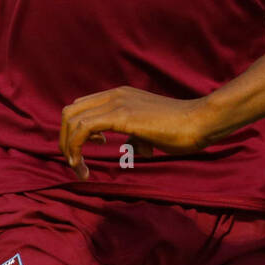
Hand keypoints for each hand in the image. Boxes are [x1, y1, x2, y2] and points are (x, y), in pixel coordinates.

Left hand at [59, 87, 216, 179]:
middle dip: (64, 140)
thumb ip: (136, 135)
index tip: (84, 154)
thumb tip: (131, 148)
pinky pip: (83, 128)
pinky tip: (83, 165)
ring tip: (78, 168)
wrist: (199, 121)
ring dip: (68, 147)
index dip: (74, 133)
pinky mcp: (120, 116)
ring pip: (71, 119)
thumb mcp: (151, 131)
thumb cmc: (181, 129)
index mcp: (119, 96)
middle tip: (75, 164)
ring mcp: (116, 103)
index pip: (80, 108)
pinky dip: (75, 148)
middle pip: (69, 112)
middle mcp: (113, 95)